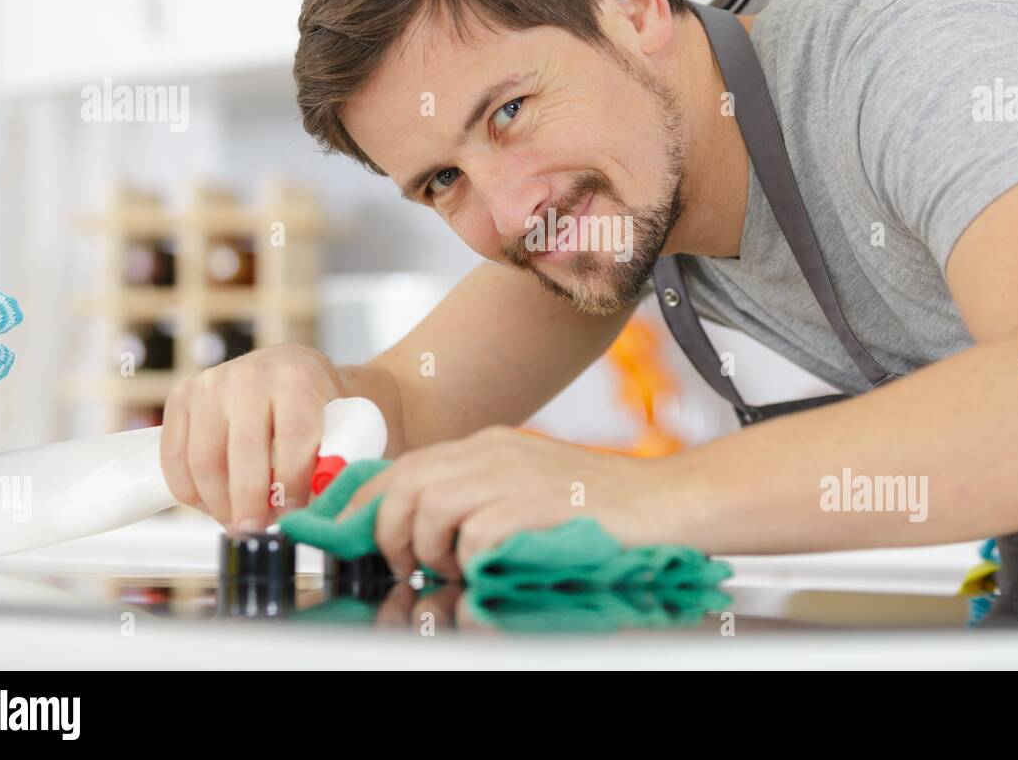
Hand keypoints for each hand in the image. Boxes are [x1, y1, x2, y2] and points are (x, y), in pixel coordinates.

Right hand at [160, 343, 349, 531]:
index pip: (293, 438)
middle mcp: (249, 376)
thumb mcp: (336, 422)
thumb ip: (328, 461)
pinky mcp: (182, 397)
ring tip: (238, 521)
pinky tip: (212, 505)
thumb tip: (309, 514)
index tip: (292, 515)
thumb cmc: (315, 403)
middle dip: (250, 506)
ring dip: (219, 505)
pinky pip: (175, 459)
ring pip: (205, 462)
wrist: (291, 368)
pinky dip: (190, 492)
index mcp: (295, 378)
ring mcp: (210, 385)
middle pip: (243, 455)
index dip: (291, 486)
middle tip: (257, 530)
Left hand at [339, 426, 674, 579]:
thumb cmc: (601, 509)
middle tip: (410, 566)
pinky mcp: (533, 505)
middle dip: (391, 532)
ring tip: (455, 571)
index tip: (350, 539)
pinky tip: (495, 568)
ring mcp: (515, 474)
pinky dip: (472, 562)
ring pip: (428, 505)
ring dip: (429, 549)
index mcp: (489, 445)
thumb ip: (478, 502)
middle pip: (405, 482)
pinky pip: (473, 536)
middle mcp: (495, 451)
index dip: (365, 505)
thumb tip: (424, 537)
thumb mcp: (527, 490)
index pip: (402, 466)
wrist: (667, 504)